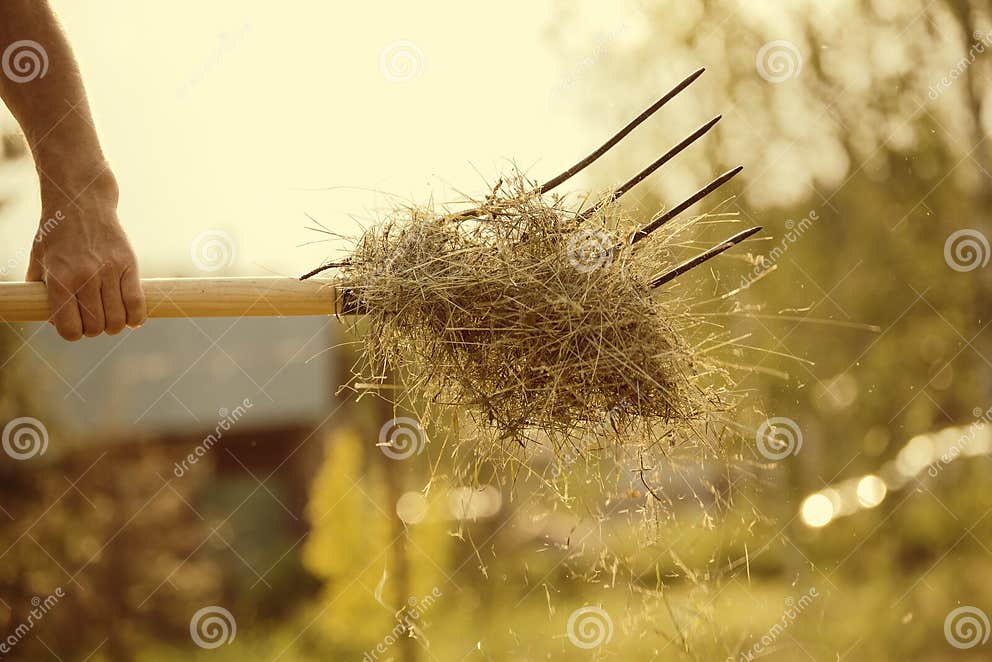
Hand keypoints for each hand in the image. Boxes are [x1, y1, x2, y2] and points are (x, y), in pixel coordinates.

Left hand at [25, 171, 145, 340]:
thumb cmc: (57, 233)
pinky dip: (136, 317)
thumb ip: (40, 288)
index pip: (69, 328)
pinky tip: (132, 319)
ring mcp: (108, 270)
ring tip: (112, 319)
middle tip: (94, 321)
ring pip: (117, 319)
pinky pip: (136, 303)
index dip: (72, 334)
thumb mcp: (38, 258)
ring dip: (114, 325)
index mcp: (58, 278)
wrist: (81, 201)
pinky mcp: (128, 264)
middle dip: (94, 330)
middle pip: (95, 326)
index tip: (75, 329)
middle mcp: (84, 276)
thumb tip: (50, 317)